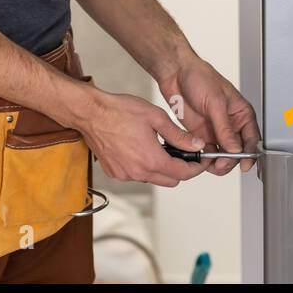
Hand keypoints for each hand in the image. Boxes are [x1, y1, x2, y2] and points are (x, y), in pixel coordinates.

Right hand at [74, 88, 206, 186]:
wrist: (91, 113)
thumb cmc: (119, 111)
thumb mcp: (156, 117)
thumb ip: (179, 135)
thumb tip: (196, 145)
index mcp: (151, 160)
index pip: (183, 173)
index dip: (196, 167)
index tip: (201, 160)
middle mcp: (138, 173)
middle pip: (170, 181)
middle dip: (181, 169)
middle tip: (184, 153)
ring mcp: (124, 175)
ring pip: (153, 179)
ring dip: (161, 168)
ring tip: (160, 147)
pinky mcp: (114, 173)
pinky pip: (136, 176)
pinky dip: (144, 167)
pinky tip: (141, 149)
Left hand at [154, 48, 260, 175]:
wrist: (176, 73)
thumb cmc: (199, 76)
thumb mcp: (215, 101)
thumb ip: (224, 127)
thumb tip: (234, 147)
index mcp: (240, 113)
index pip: (251, 138)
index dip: (250, 153)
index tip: (245, 164)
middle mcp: (230, 124)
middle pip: (237, 151)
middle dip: (231, 160)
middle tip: (221, 163)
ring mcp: (215, 131)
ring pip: (222, 155)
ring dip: (218, 162)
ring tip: (211, 164)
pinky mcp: (201, 135)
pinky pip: (207, 153)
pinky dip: (205, 159)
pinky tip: (201, 159)